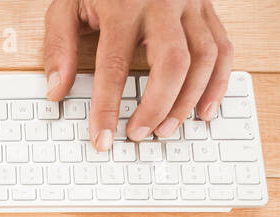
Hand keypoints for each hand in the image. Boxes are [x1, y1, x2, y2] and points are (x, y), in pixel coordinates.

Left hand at [43, 0, 231, 150]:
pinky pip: (223, 48)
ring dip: (188, 101)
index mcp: (124, 3)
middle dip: (157, 107)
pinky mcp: (206, 7)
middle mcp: (163, 2)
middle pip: (172, 64)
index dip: (108, 108)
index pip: (114, 66)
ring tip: (167, 129)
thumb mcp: (67, 3)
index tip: (103, 139)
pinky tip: (204, 109)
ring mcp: (190, 3)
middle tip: (139, 135)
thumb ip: (59, 45)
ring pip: (204, 58)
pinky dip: (218, 83)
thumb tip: (56, 90)